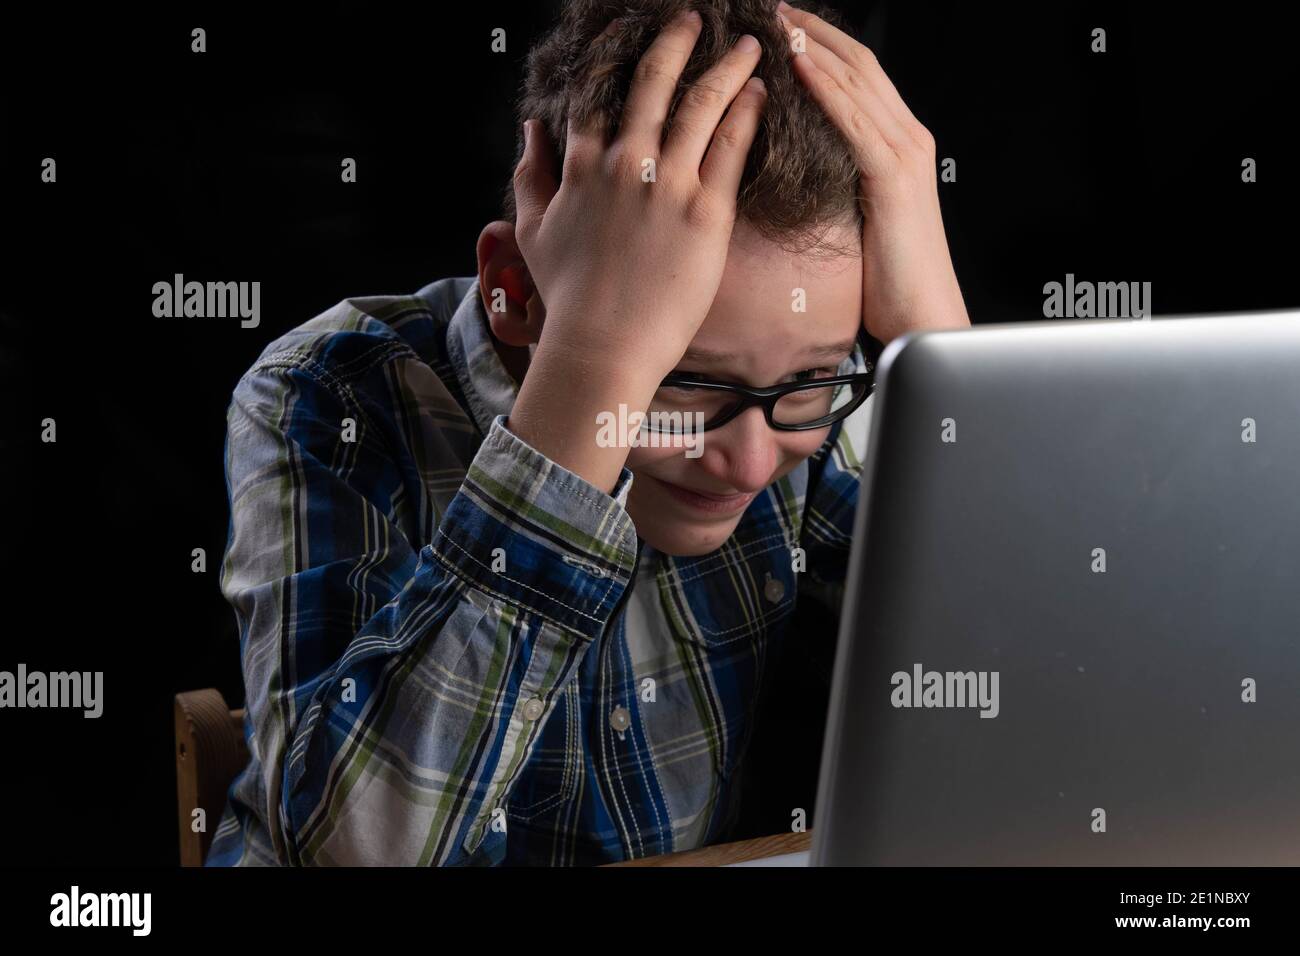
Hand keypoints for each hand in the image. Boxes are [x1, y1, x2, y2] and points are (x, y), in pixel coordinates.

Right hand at [513, 9, 767, 377]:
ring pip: (700, 105)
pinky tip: (760, 92)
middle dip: (677, 42)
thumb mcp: (534, 230)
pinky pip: (730, 147)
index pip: (599, 92)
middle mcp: (624, 163)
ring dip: (727, 67)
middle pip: (653, 83)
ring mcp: (666, 185)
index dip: (616, 54)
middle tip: (696, 19)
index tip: (633, 32)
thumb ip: (531, 173)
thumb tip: (532, 128)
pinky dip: (746, 113)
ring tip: (751, 44)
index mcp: (581, 165)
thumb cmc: (568, 297)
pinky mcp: (704, 211)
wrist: (603, 345)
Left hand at [778, 1, 969, 344]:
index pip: (860, 78)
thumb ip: (843, 180)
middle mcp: (909, 138)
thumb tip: (806, 164)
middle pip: (860, 65)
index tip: (785, 27)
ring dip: (815, 48)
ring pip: (858, 83)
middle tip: (776, 8)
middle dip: (816, 33)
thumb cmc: (890, 278)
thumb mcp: (860, 216)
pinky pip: (854, 120)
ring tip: (779, 24)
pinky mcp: (894, 176)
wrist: (923, 313)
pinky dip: (825, 88)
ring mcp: (905, 153)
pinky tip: (797, 66)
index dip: (824, 46)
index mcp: (899, 146)